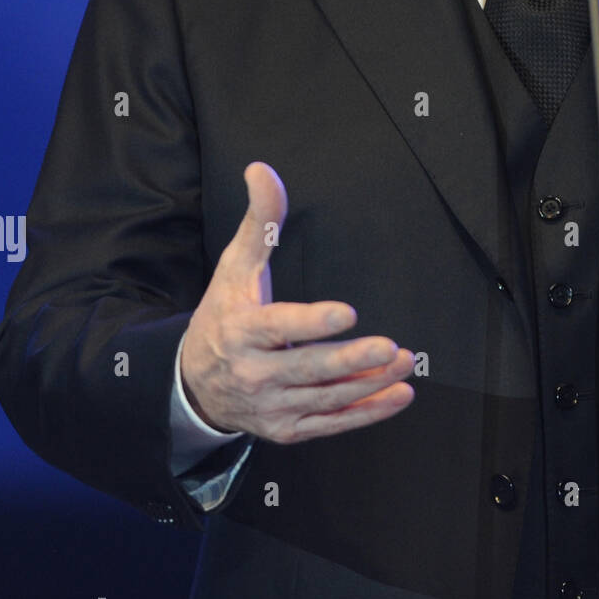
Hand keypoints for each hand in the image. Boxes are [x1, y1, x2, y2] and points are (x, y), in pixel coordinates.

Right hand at [181, 162, 415, 441]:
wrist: (193, 384)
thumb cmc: (224, 315)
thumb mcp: (235, 267)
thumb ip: (259, 221)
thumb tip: (262, 169)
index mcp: (240, 331)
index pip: (277, 327)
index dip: (311, 323)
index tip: (348, 313)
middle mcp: (253, 374)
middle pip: (307, 369)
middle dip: (350, 359)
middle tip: (390, 346)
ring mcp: (270, 406)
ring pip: (325, 398)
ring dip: (368, 383)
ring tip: (405, 361)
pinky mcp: (287, 429)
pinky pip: (331, 424)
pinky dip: (366, 413)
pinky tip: (399, 394)